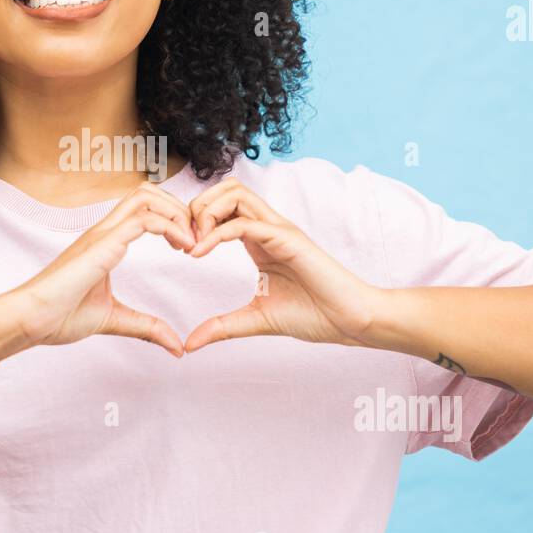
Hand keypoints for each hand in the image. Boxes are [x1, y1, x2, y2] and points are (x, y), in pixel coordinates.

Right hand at [8, 180, 198, 357]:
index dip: (172, 219)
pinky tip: (182, 248)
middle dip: (179, 208)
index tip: (188, 247)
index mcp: (105, 241)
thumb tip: (176, 347)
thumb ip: (146, 328)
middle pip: (147, 192)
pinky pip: (143, 220)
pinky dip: (170, 227)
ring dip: (176, 212)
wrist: (30, 320)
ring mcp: (102, 234)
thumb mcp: (114, 320)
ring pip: (146, 196)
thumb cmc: (59, 316)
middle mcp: (104, 231)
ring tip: (192, 241)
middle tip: (196, 239)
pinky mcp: (102, 244)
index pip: (143, 208)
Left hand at [183, 177, 381, 352]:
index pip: (223, 206)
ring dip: (206, 212)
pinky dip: (216, 234)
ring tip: (192, 245)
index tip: (181, 249)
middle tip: (183, 241)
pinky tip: (199, 254)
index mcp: (261, 240)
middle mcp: (270, 228)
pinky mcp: (289, 240)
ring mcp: (280, 230)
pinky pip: (246, 223)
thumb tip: (189, 344)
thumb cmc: (314, 315)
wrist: (351, 321)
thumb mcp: (255, 320)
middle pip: (226, 188)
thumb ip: (222, 327)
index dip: (196, 220)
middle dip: (197, 207)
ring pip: (235, 194)